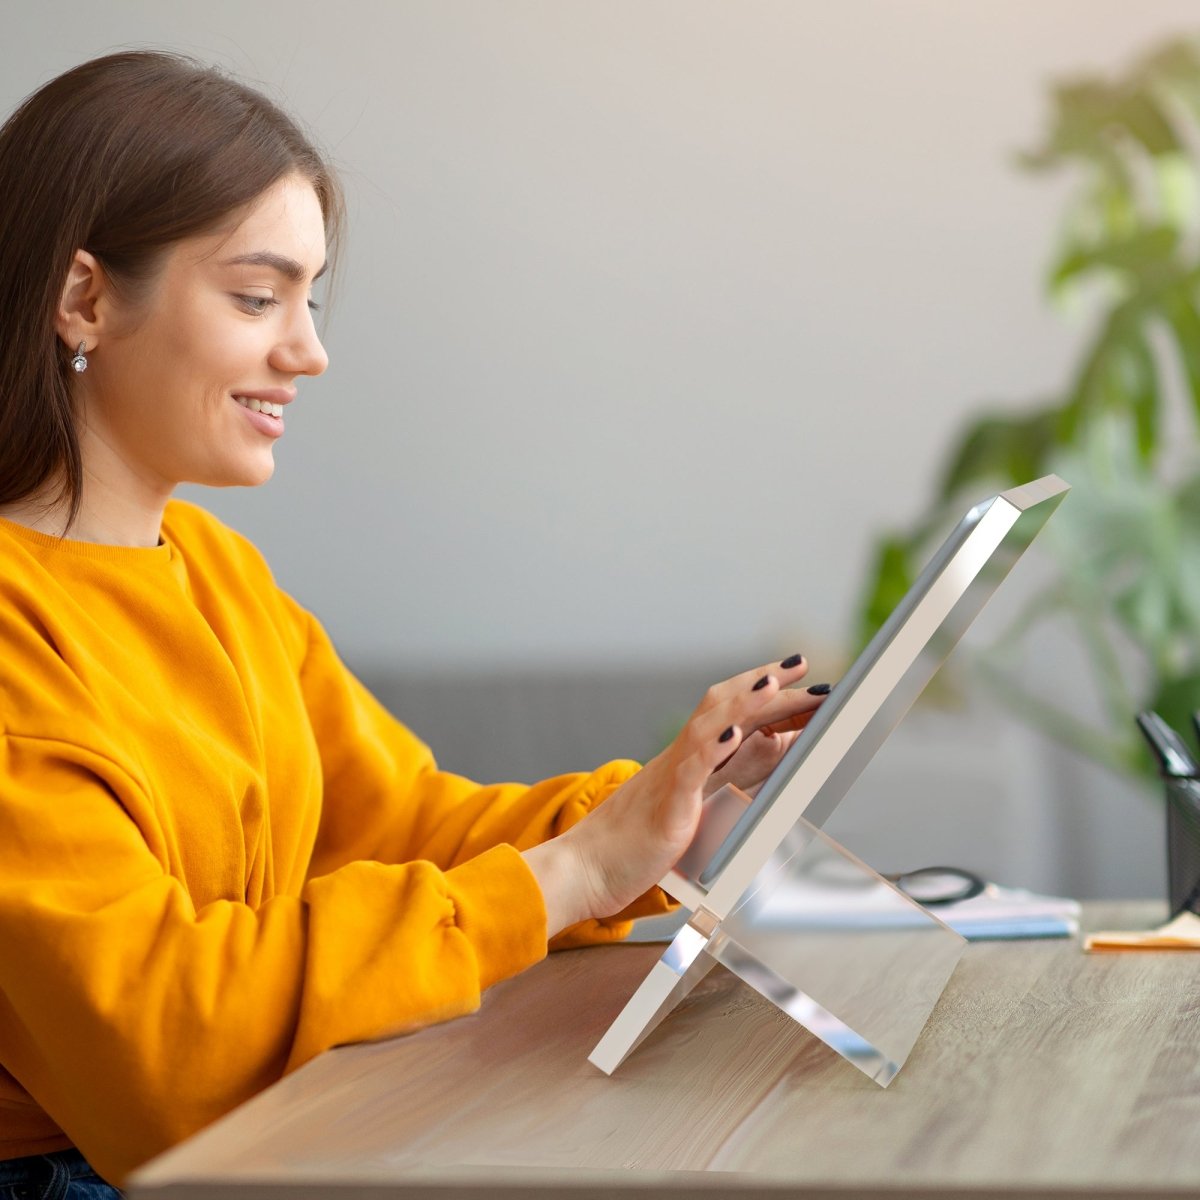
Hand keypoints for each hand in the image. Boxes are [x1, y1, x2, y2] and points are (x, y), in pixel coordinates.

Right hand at [522, 655, 827, 935]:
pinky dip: (713, 749)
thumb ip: (712, 800)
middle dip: (763, 682)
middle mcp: (678, 762)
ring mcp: (671, 781)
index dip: (757, 691)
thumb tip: (748, 793)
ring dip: (743, 703)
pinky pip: (690, 771)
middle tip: (800, 663)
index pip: (726, 714)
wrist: (583, 872)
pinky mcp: (666, 808)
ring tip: (773, 682)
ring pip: (708, 727)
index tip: (790, 674)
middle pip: (722, 708)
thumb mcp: (684, 817)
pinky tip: (735, 733)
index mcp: (686, 764)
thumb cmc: (631, 851)